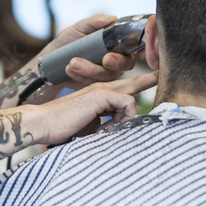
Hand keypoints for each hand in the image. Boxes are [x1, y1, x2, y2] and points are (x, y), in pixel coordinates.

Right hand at [30, 70, 158, 144]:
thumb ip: (107, 125)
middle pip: (132, 83)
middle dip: (149, 79)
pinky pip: (128, 102)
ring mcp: (101, 89)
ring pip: (131, 97)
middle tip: (162, 74)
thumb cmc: (62, 128)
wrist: (43, 124)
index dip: (136, 88)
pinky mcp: (101, 94)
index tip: (150, 86)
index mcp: (98, 96)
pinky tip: (115, 127)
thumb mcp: (91, 127)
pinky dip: (126, 117)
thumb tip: (123, 130)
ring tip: (117, 130)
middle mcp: (101, 88)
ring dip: (129, 117)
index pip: (122, 89)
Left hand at [35, 13, 137, 86]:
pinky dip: (80, 77)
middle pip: (124, 66)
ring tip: (72, 63)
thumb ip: (94, 21)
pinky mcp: (97, 86)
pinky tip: (69, 70)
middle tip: (103, 60)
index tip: (109, 56)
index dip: (127, 54)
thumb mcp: (80, 27)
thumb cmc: (69, 40)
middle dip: (113, 64)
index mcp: (117, 45)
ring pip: (107, 76)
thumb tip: (111, 18)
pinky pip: (93, 84)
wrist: (53, 59)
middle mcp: (117, 61)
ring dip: (89, 69)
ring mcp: (107, 75)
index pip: (131, 49)